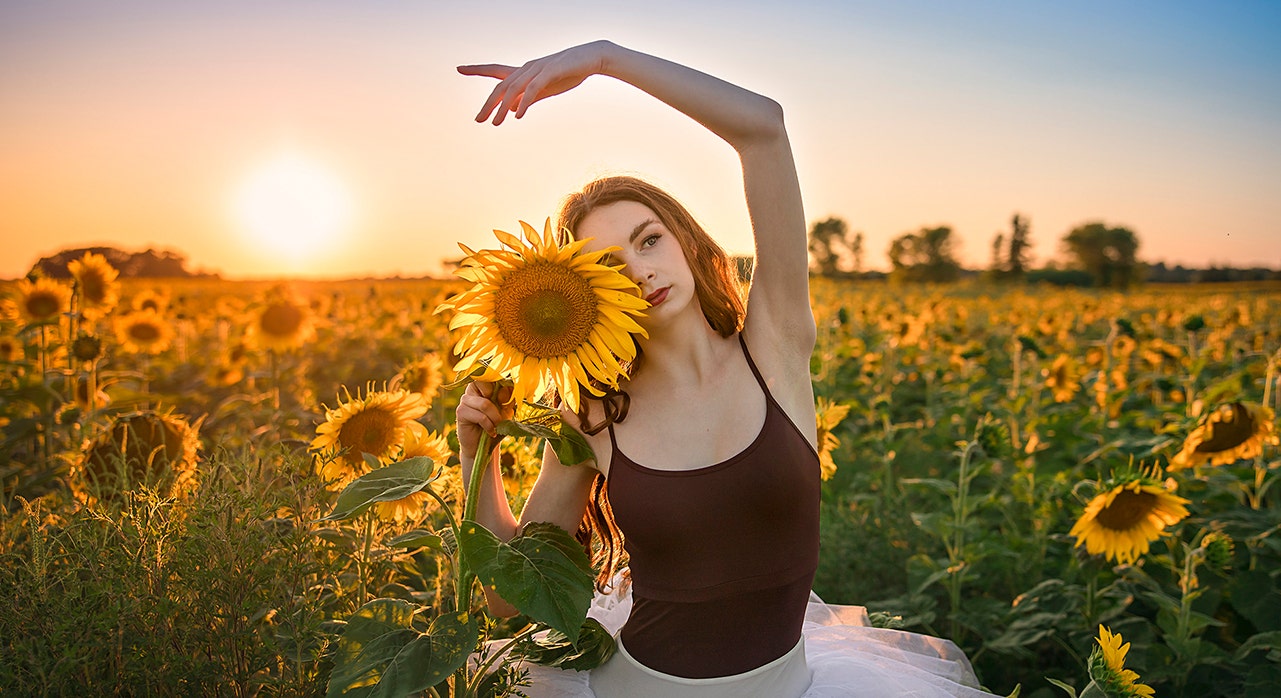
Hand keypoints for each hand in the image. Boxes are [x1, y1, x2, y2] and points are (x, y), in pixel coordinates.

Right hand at [455, 380, 513, 459]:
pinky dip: (489, 425)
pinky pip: (480, 416)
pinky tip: (491, 432)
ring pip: (484, 403)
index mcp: (483, 387)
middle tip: (501, 414)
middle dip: (496, 401)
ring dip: (495, 417)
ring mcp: (465, 400)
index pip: (490, 375)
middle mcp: (472, 390)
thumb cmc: (496, 426)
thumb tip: (508, 389)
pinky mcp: (460, 412)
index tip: (505, 402)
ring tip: (497, 426)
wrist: (484, 447)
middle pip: (484, 383)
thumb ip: (508, 399)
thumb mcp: (506, 411)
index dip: (501, 386)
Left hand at [457, 40, 612, 124]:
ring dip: (503, 106)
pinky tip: (518, 114)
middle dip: (488, 103)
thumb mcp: (545, 88)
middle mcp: (527, 68)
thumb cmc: (569, 73)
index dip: (477, 69)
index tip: (460, 68)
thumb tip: (512, 109)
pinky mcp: (551, 72)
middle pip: (501, 85)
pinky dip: (523, 101)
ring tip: (495, 123)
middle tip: (477, 120)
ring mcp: (538, 69)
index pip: (496, 70)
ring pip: (514, 87)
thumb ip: (528, 97)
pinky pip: (533, 88)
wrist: (591, 58)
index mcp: (524, 71)